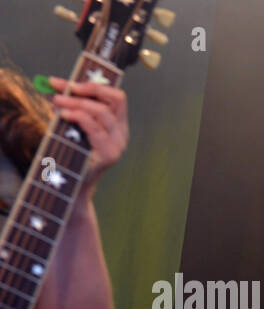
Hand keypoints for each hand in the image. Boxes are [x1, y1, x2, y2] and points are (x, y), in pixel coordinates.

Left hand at [49, 78, 128, 193]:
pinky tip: (64, 115)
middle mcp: (122, 133)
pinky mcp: (109, 154)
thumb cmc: (71, 153)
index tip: (69, 82)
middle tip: (58, 89)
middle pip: (112, 101)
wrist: (71, 184)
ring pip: (102, 112)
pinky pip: (95, 128)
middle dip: (83, 91)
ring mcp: (118, 144)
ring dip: (76, 103)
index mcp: (117, 124)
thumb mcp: (73, 125)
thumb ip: (71, 107)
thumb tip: (54, 85)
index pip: (116, 98)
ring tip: (56, 101)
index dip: (95, 85)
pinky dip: (78, 117)